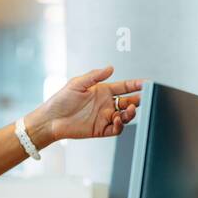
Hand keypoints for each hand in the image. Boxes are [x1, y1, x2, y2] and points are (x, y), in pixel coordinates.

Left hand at [27, 66, 142, 143]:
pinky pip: (116, 129)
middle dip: (138, 99)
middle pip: (128, 101)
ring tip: (130, 109)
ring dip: (130, 113)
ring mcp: (104, 117)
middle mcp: (106, 104)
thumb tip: (110, 68)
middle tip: (143, 98)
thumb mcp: (78, 83)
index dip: (135, 85)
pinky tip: (117, 119)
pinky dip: (120, 125)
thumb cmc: (61, 100)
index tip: (145, 83)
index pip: (124, 87)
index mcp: (102, 91)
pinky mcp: (101, 130)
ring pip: (125, 116)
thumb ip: (95, 75)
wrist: (51, 119)